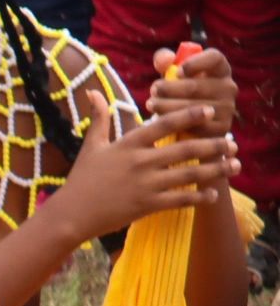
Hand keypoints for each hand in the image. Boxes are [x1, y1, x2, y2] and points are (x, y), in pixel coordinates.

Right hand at [57, 88, 235, 241]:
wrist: (72, 214)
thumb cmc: (82, 179)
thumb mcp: (91, 146)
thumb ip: (99, 118)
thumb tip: (94, 91)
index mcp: (128, 144)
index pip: (163, 124)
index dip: (189, 115)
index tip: (210, 110)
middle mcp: (140, 162)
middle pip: (185, 149)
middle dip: (213, 145)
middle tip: (233, 142)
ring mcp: (145, 185)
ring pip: (188, 174)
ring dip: (214, 170)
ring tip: (233, 166)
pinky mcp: (147, 206)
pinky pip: (180, 200)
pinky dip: (199, 197)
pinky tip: (213, 194)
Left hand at [150, 45, 236, 137]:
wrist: (190, 125)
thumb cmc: (179, 93)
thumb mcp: (171, 76)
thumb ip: (165, 61)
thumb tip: (165, 59)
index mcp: (220, 69)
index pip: (214, 58)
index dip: (195, 63)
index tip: (176, 71)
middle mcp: (228, 87)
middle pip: (196, 86)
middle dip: (168, 89)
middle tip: (153, 90)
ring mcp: (227, 109)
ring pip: (193, 107)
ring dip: (167, 106)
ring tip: (151, 104)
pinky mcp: (221, 128)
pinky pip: (195, 126)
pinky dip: (177, 124)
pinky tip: (164, 122)